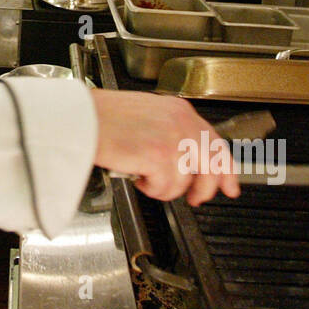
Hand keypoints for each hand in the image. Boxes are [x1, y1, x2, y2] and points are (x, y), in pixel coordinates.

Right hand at [90, 89, 239, 205]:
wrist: (79, 119)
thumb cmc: (99, 117)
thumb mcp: (145, 115)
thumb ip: (169, 131)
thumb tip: (184, 160)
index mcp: (178, 110)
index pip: (215, 141)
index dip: (226, 168)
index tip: (229, 185)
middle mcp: (181, 122)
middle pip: (211, 164)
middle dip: (205, 188)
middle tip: (195, 199)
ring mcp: (172, 139)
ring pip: (184, 180)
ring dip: (165, 187)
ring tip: (144, 177)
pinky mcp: (159, 156)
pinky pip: (166, 187)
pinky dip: (151, 188)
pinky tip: (136, 176)